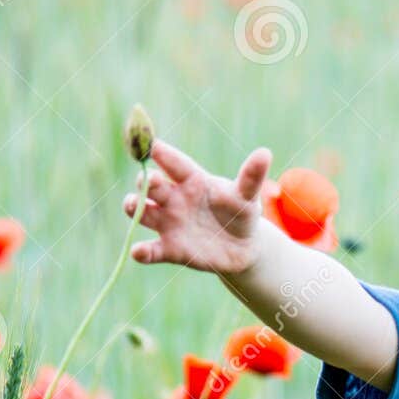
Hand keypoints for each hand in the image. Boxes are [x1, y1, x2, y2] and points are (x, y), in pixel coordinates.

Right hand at [121, 138, 273, 275]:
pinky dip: (142, 251)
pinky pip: (152, 250)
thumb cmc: (241, 212)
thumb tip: (265, 153)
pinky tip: (138, 252)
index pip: (174, 163)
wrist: (243, 248)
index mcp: (192, 180)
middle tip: (147, 181)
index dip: (162, 154)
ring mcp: (169, 223)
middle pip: (153, 186)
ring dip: (134, 207)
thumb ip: (251, 177)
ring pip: (144, 212)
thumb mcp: (247, 196)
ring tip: (133, 205)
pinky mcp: (171, 249)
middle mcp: (175, 198)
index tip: (151, 146)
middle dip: (146, 182)